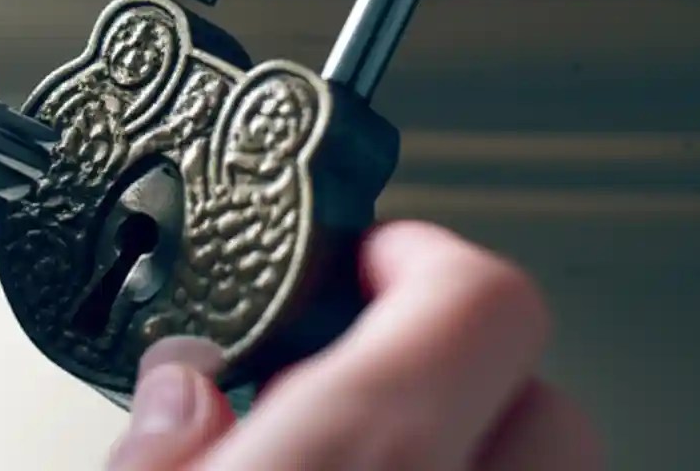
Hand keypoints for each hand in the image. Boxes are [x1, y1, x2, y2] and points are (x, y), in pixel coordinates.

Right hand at [107, 221, 603, 469]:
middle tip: (364, 354)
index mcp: (366, 454)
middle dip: (457, 352)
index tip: (366, 253)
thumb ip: (158, 438)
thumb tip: (181, 393)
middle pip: (536, 388)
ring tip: (370, 432)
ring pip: (540, 461)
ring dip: (467, 427)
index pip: (477, 295)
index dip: (422, 251)